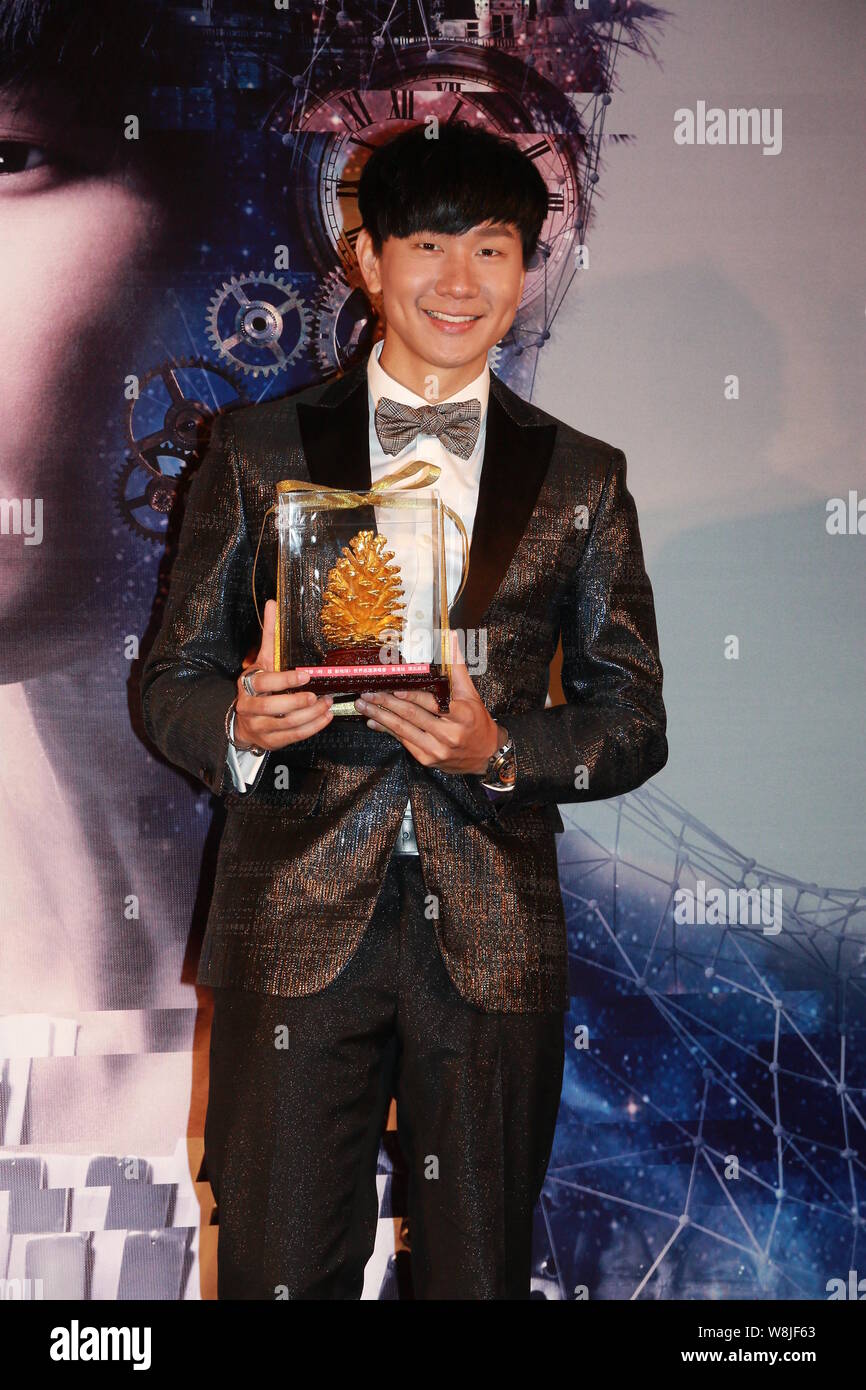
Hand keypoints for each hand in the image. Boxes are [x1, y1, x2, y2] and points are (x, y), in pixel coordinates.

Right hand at [233, 599, 333, 750]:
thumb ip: (269, 635)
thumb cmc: (258, 686)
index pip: (265, 682)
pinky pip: (293, 736)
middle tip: (319, 696)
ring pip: (286, 724)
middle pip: (273, 707)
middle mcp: (250, 706)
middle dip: (298, 702)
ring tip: (327, 704)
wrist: (242, 722)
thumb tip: (273, 603)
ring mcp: (259, 727)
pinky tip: (326, 717)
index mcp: (248, 684)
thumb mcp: (262, 661)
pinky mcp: (270, 741)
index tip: (307, 675)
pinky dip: (312, 728)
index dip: (286, 680)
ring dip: (310, 716)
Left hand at [354, 630, 500, 774]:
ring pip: (403, 730)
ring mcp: (436, 749)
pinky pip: (403, 742)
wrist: (485, 755)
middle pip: (413, 716)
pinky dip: (386, 730)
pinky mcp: (427, 758)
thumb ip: (456, 667)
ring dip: (380, 716)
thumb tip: (448, 637)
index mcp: (462, 715)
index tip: (395, 688)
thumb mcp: (470, 694)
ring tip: (364, 705)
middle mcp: (449, 734)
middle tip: (368, 693)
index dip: (413, 696)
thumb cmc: (476, 721)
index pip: (433, 703)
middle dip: (387, 703)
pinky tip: (373, 721)